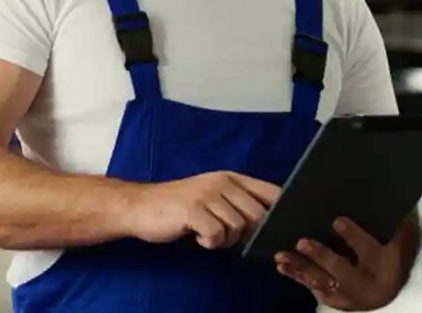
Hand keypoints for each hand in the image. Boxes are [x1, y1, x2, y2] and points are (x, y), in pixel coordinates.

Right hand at [124, 171, 280, 249]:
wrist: (140, 206)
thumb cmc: (178, 207)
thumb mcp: (212, 197)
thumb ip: (238, 204)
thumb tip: (270, 224)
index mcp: (231, 177)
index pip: (272, 191)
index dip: (281, 212)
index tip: (276, 227)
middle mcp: (222, 181)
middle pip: (258, 214)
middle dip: (247, 233)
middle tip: (225, 235)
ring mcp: (207, 194)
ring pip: (238, 227)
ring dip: (225, 239)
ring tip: (206, 234)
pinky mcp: (193, 209)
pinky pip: (217, 235)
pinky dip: (209, 243)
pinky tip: (197, 237)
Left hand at [276, 216, 418, 310]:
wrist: (385, 294)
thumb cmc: (390, 260)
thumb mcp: (400, 244)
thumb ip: (398, 225)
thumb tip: (396, 199)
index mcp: (381, 265)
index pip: (367, 250)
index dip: (353, 236)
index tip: (337, 220)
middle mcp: (362, 283)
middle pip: (340, 269)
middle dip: (320, 256)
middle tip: (301, 241)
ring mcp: (345, 294)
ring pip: (320, 280)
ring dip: (300, 267)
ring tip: (281, 255)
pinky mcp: (331, 300)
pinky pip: (312, 288)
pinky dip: (296, 276)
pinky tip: (282, 266)